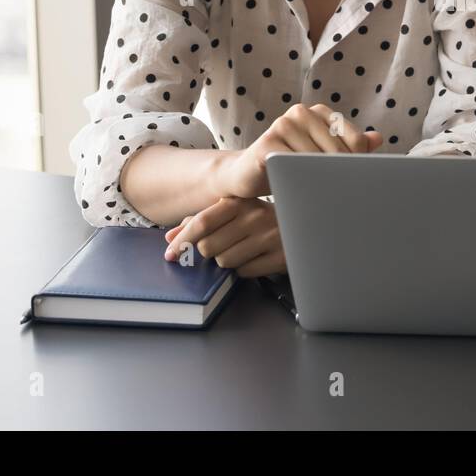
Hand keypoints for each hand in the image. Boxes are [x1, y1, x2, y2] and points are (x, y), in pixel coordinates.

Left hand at [163, 196, 284, 277]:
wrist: (304, 224)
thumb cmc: (262, 220)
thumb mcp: (234, 213)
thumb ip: (202, 222)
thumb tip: (171, 237)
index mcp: (240, 202)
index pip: (202, 221)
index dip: (183, 240)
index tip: (171, 253)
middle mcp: (255, 216)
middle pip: (209, 246)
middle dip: (209, 252)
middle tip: (222, 247)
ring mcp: (269, 236)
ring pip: (225, 261)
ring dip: (228, 261)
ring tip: (243, 250)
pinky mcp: (280, 256)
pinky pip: (244, 272)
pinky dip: (244, 269)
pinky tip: (255, 258)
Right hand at [217, 103, 383, 198]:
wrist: (246, 175)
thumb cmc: (288, 166)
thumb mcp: (320, 155)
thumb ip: (349, 146)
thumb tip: (378, 138)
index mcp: (320, 112)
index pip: (356, 140)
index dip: (358, 166)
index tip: (354, 184)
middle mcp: (302, 112)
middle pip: (339, 151)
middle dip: (342, 176)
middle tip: (344, 198)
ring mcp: (283, 124)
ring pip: (319, 161)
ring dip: (324, 182)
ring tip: (325, 198)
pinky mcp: (267, 142)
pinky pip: (296, 167)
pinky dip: (304, 182)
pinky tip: (305, 193)